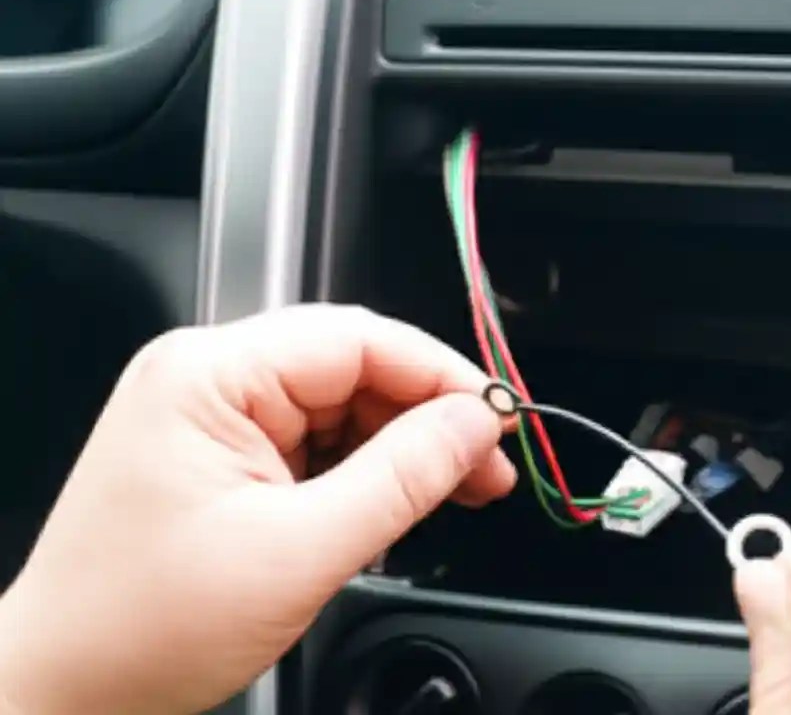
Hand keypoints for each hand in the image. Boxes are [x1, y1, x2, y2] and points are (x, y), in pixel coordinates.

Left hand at [0, 305, 514, 714]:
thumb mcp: (300, 551)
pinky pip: (315, 446)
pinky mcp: (220, 459)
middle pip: (354, 370)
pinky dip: (363, 476)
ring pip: (341, 409)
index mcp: (208, 375)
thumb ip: (401, 478)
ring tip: (451, 496)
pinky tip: (394, 509)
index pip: (358, 340)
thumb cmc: (141, 628)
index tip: (498, 421)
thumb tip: (473, 426)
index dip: (441, 377)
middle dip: (428, 420)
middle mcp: (206, 381)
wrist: (63, 692)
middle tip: (487, 471)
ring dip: (401, 452)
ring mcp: (211, 419)